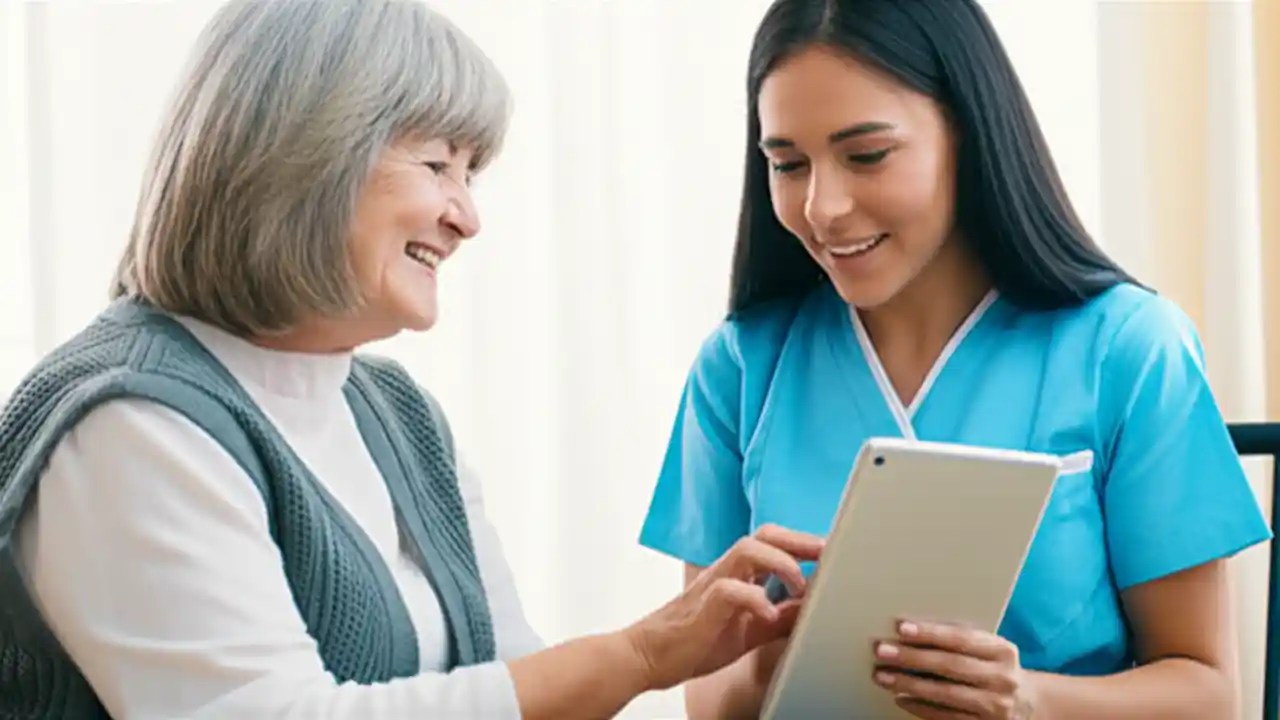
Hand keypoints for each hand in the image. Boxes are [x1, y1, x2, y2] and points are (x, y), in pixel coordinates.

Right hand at [624, 524, 824, 690]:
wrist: (648, 655)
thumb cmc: (697, 640)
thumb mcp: (750, 631)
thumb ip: (780, 617)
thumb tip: (814, 608)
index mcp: (738, 574)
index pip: (773, 543)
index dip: (804, 542)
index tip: (834, 550)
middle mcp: (726, 571)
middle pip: (763, 535)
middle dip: (799, 540)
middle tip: (827, 553)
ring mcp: (712, 586)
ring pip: (747, 550)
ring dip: (781, 564)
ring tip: (799, 587)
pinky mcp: (702, 607)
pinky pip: (729, 590)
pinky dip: (754, 598)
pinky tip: (767, 615)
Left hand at [872, 621, 1036, 719]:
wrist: (1026, 704)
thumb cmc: (994, 668)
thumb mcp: (989, 650)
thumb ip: (960, 641)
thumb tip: (909, 631)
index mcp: (1003, 651)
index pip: (962, 638)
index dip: (931, 633)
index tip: (901, 628)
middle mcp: (1002, 678)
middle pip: (951, 665)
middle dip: (912, 657)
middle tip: (882, 651)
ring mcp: (995, 706)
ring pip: (946, 693)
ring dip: (909, 684)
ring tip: (883, 676)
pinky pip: (946, 717)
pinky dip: (920, 707)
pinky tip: (900, 697)